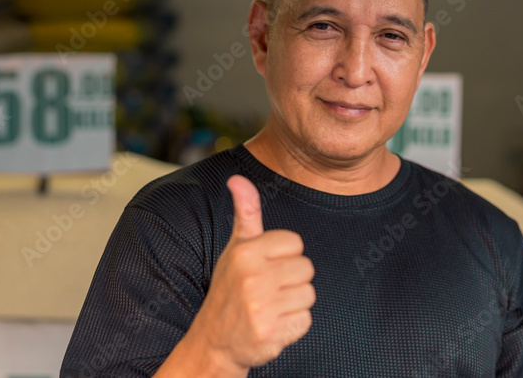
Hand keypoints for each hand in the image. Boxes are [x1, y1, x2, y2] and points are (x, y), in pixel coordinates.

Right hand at [188, 174, 315, 369]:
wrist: (213, 342)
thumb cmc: (230, 289)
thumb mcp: (236, 247)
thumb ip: (246, 212)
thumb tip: (237, 179)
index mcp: (246, 251)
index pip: (295, 243)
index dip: (284, 256)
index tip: (265, 267)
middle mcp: (252, 277)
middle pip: (306, 268)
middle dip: (291, 280)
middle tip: (267, 290)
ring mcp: (260, 306)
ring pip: (308, 294)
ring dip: (293, 304)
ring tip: (269, 307)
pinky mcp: (270, 333)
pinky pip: (306, 320)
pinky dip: (292, 325)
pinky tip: (272, 324)